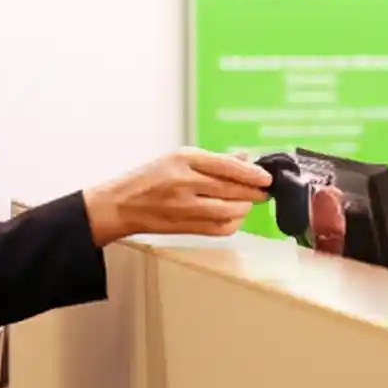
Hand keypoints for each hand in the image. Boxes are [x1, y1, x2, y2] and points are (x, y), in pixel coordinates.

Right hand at [83, 147, 271, 245]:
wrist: (120, 205)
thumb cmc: (148, 178)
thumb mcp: (177, 158)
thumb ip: (213, 160)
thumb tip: (245, 159)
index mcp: (183, 160)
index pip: (227, 166)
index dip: (252, 173)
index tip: (266, 177)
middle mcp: (184, 183)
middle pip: (232, 189)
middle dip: (253, 191)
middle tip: (263, 190)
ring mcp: (184, 207)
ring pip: (229, 211)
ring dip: (245, 208)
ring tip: (247, 202)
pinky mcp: (185, 227)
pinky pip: (220, 228)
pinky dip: (233, 223)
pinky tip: (234, 215)